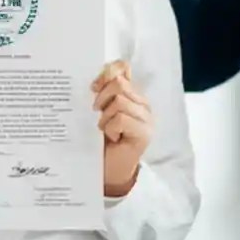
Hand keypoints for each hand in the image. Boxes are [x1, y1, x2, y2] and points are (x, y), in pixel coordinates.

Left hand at [92, 60, 153, 196]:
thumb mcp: (98, 113)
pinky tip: (112, 138)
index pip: (123, 68)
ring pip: (120, 102)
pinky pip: (121, 119)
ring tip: (104, 130)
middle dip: (101, 97)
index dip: (107, 73)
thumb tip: (95, 77)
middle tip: (95, 113)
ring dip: (105, 117)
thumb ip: (101, 94)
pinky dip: (110, 128)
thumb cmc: (101, 141)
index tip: (93, 87)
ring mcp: (146, 118)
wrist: (108, 170)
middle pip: (119, 84)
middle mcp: (142, 103)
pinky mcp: (145, 133)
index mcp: (131, 94)